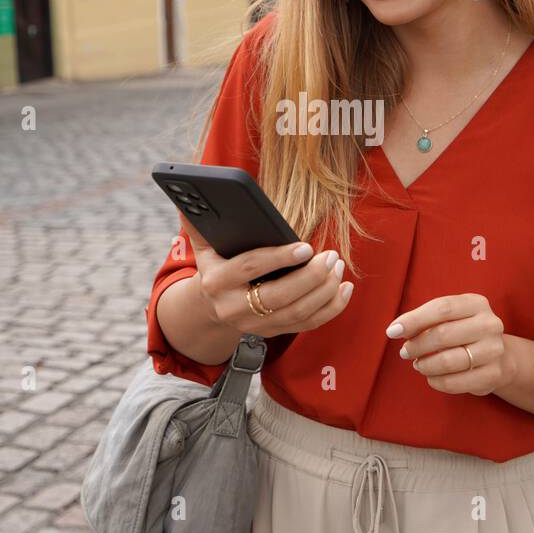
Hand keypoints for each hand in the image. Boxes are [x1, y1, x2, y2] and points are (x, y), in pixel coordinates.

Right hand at [180, 214, 352, 339]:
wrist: (211, 308)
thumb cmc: (216, 266)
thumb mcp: (204, 247)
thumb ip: (198, 224)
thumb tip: (189, 199)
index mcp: (216, 282)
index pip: (250, 268)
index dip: (279, 258)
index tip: (306, 247)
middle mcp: (234, 308)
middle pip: (279, 297)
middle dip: (310, 277)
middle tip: (331, 255)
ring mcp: (255, 325)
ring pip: (297, 313)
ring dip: (324, 291)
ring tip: (337, 266)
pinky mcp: (273, 332)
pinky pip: (308, 325)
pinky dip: (331, 309)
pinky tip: (344, 288)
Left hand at [387, 293, 517, 395]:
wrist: (500, 357)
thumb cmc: (463, 332)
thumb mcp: (449, 318)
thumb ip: (423, 320)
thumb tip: (395, 330)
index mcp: (477, 303)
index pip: (441, 308)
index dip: (414, 320)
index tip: (392, 331)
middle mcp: (489, 324)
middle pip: (443, 334)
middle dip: (417, 345)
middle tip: (405, 352)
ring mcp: (494, 350)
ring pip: (448, 361)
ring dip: (425, 365)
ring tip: (418, 364)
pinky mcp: (493, 374)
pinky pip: (455, 382)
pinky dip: (436, 381)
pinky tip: (431, 377)